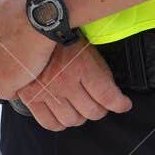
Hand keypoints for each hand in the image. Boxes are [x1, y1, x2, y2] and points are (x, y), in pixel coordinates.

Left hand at [0, 0, 54, 100]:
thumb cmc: (15, 2)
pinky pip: (7, 92)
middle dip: (1, 63)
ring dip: (9, 75)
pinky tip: (26, 77)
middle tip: (20, 52)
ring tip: (25, 63)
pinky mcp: (5, 82)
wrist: (37, 14)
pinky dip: (16, 87)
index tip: (11, 43)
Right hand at [15, 40, 131, 130]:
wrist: (31, 30)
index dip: (120, 104)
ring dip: (80, 116)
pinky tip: (62, 114)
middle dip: (100, 109)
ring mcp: (47, 91)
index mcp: (81, 67)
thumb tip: (113, 93)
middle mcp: (64, 81)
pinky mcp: (31, 97)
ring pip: (72, 120)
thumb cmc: (61, 39)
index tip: (123, 104)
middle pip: (92, 112)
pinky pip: (49, 123)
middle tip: (98, 103)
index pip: (107, 96)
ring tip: (79, 107)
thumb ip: (100, 72)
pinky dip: (59, 124)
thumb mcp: (87, 49)